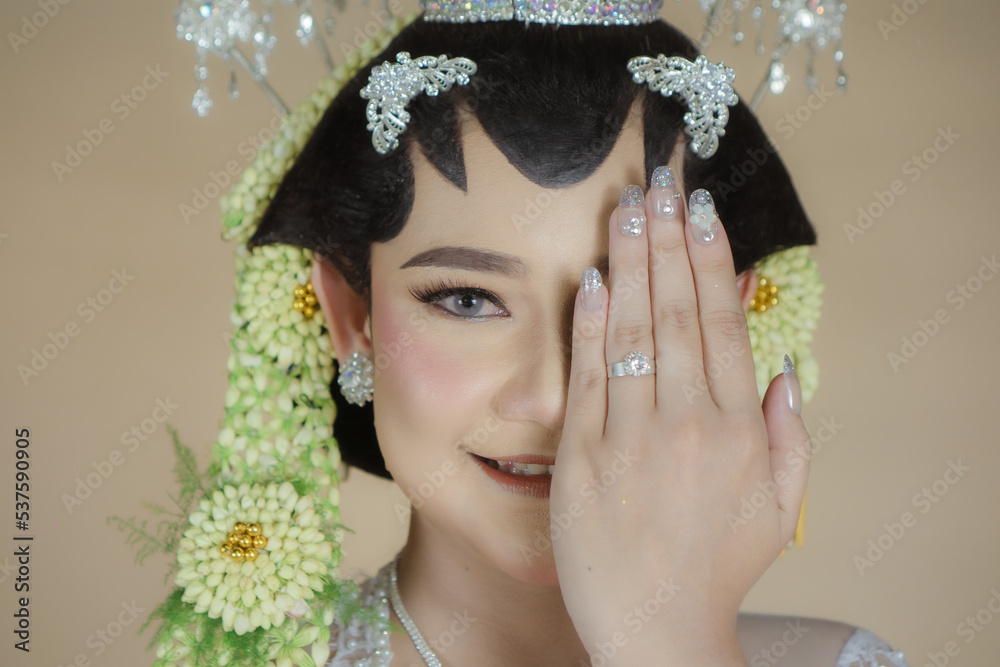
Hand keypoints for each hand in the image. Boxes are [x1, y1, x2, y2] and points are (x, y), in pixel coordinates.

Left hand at [549, 167, 811, 664]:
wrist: (657, 630)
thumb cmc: (718, 568)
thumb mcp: (780, 509)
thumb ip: (791, 435)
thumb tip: (785, 368)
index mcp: (738, 429)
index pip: (721, 323)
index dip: (709, 260)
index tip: (700, 210)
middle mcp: (687, 422)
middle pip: (675, 312)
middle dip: (666, 241)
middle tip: (658, 183)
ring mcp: (630, 436)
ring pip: (632, 332)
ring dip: (627, 263)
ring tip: (624, 207)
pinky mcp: (582, 456)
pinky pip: (587, 376)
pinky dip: (589, 324)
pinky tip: (590, 278)